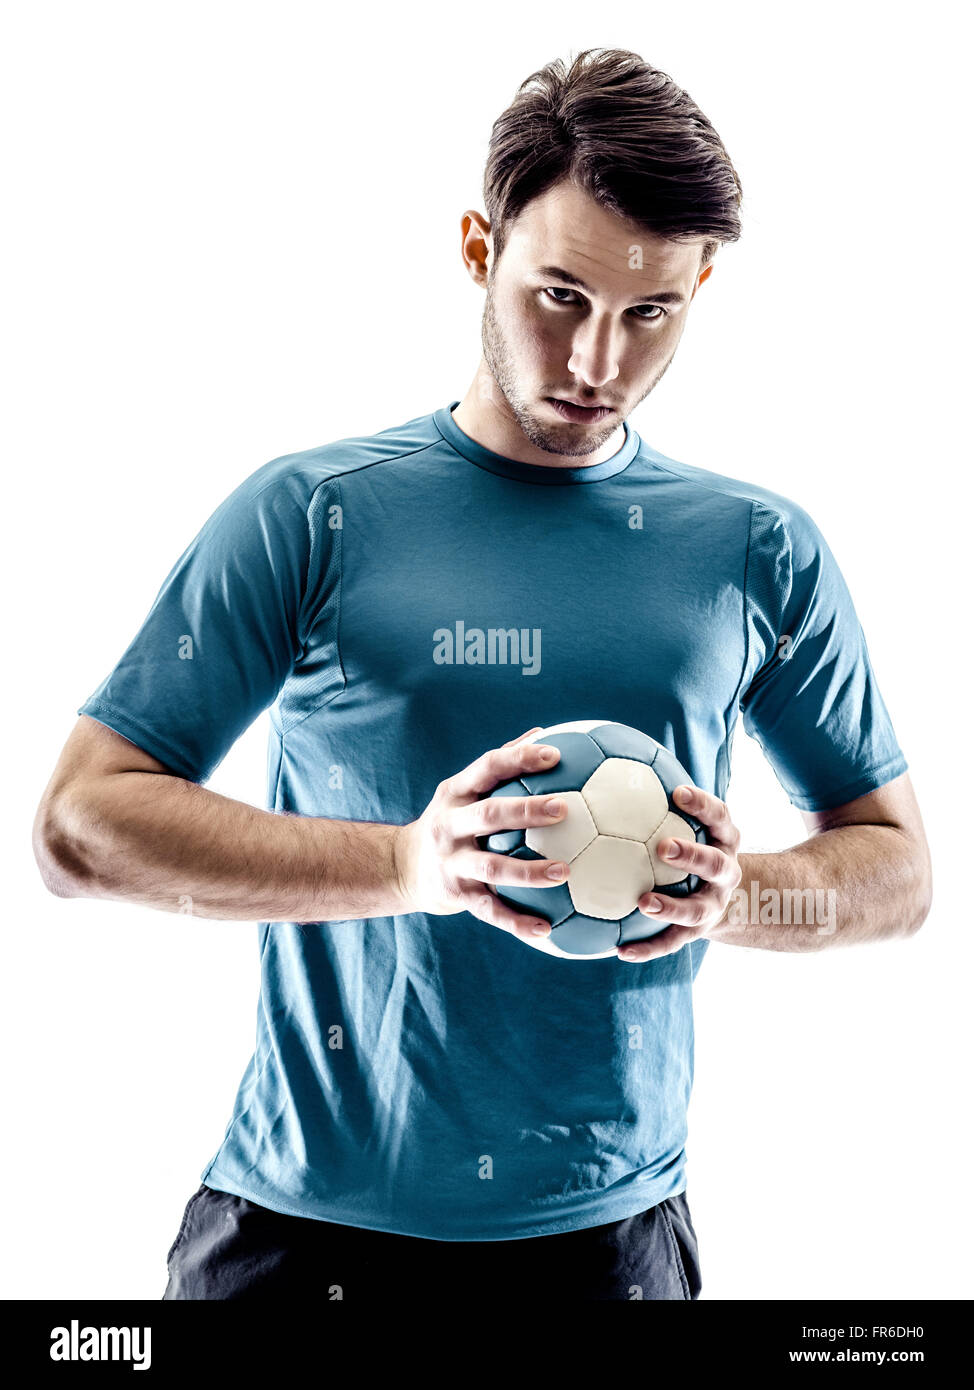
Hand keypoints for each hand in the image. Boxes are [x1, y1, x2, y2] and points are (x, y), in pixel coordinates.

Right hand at [393, 726, 572, 950]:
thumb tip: (544, 733)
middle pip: (489, 814)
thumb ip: (500, 764)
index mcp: (457, 792)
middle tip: (565, 809)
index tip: (554, 755)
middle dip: (526, 810)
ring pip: (491, 867)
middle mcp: (451, 824)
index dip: (519, 758)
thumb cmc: (452, 820)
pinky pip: (490, 911)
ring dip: (528, 872)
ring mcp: (452, 862)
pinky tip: (546, 930)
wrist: (402, 867)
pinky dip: (516, 922)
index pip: (488, 766)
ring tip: (565, 872)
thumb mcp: (464, 790)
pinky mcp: (456, 895)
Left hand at [615, 784, 741, 961]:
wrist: (723, 894)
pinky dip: (649, 948)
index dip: (702, 804)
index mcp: (723, 839)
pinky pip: (673, 942)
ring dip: (671, 906)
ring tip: (643, 903)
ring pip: (696, 908)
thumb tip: (612, 764)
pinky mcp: (697, 933)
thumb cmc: (692, 844)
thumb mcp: (689, 821)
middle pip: (715, 863)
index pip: (719, 817)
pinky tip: (621, 952)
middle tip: (663, 846)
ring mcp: (713, 904)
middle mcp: (724, 871)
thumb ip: (660, 799)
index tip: (678, 792)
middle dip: (692, 855)